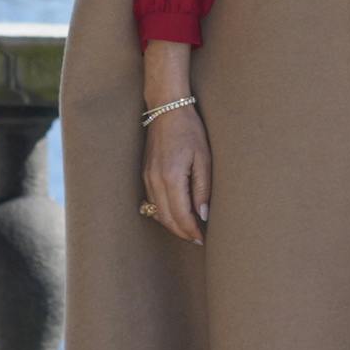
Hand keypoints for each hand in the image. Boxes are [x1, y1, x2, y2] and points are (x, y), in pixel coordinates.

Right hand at [142, 106, 211, 243]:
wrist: (167, 110)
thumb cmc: (190, 131)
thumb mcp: (204, 159)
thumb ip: (203, 189)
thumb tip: (203, 215)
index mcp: (171, 178)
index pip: (180, 215)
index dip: (192, 231)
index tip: (203, 239)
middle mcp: (155, 181)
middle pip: (167, 218)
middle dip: (182, 232)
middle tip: (198, 239)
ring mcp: (147, 178)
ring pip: (158, 212)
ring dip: (173, 225)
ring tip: (190, 230)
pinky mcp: (145, 175)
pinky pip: (153, 201)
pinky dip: (164, 213)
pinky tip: (177, 214)